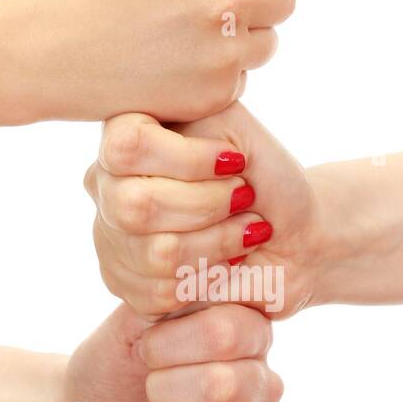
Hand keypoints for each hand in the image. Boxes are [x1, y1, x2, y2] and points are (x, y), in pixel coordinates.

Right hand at [11, 0, 301, 121]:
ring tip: (190, 36)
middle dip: (257, 1)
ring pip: (267, 41)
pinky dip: (218, 75)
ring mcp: (223, 50)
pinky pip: (242, 79)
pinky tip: (177, 65)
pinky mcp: (215, 92)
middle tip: (211, 7)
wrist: (56, 48)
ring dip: (241, 41)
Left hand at [55, 302, 281, 401]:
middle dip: (168, 388)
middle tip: (148, 387)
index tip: (144, 348)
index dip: (177, 343)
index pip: (234, 329)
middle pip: (233, 383)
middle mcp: (258, 370)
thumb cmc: (109, 366)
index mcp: (239, 325)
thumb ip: (166, 298)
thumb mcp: (126, 323)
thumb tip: (202, 276)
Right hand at [84, 104, 323, 319]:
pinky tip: (228, 262)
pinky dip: (211, 276)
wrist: (294, 237)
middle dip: (208, 205)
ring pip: (156, 252)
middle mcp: (108, 188)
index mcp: (125, 138)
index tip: (235, 163)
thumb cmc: (265, 178)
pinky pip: (161, 291)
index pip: (128, 146)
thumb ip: (189, 110)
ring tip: (245, 232)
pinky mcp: (129, 287)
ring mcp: (111, 240)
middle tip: (243, 199)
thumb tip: (155, 123)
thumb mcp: (234, 126)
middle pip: (137, 206)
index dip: (188, 160)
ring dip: (218, 243)